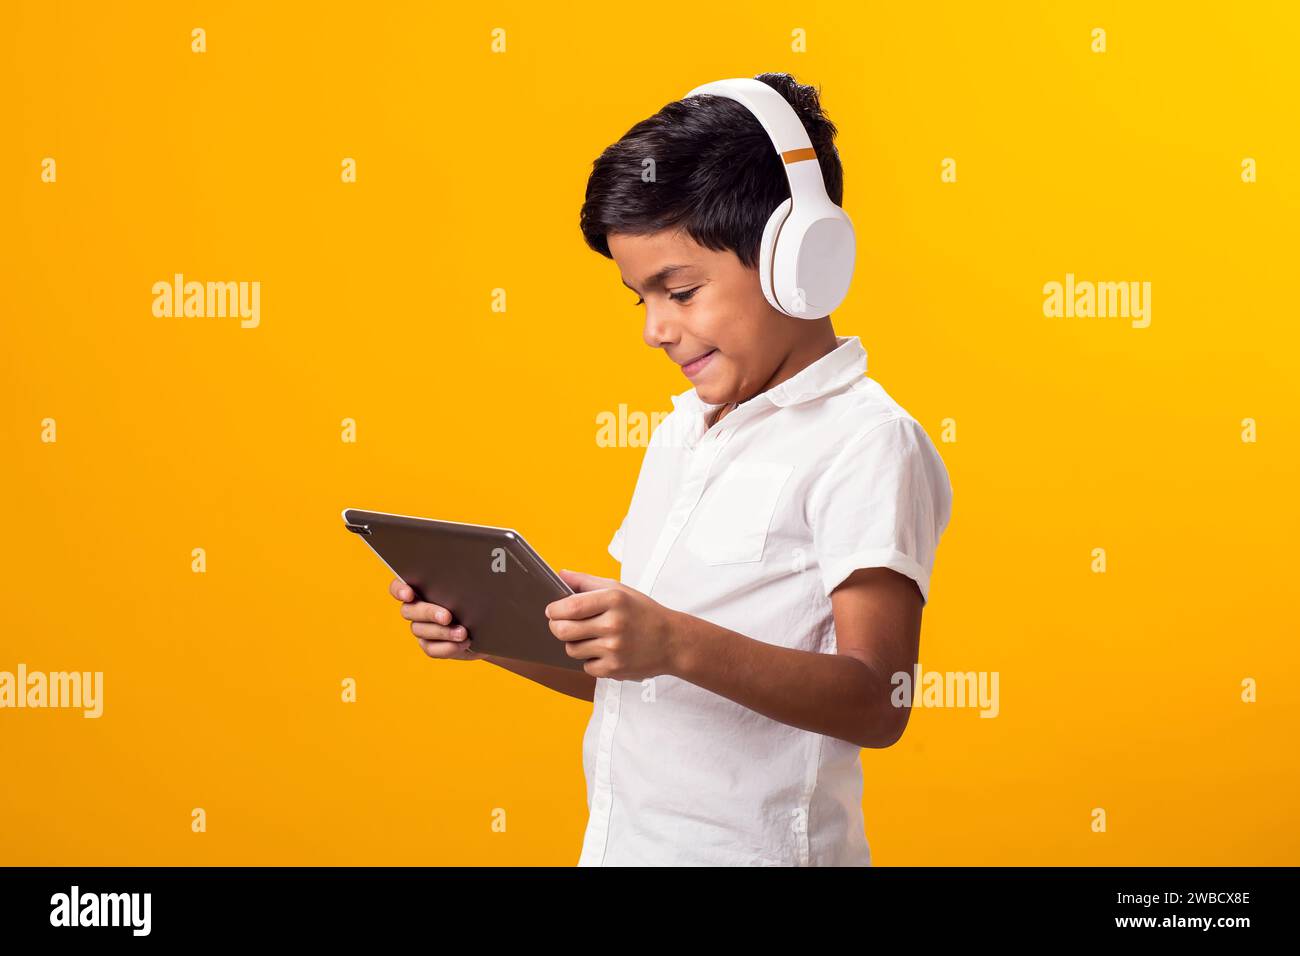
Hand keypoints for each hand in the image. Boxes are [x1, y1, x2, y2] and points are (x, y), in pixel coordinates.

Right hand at [389, 577, 484, 662]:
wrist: (491, 625)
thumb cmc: (480, 598)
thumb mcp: (472, 586)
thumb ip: (461, 580)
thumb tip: (466, 572)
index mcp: (421, 588)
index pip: (398, 587)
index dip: (399, 590)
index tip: (409, 594)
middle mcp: (416, 609)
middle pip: (409, 610)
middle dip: (429, 613)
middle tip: (448, 617)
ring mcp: (422, 629)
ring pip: (421, 631)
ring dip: (443, 632)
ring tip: (463, 632)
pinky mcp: (431, 646)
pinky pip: (432, 649)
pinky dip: (448, 647)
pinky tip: (464, 643)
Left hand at [544, 570, 681, 680]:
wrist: (672, 641)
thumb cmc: (642, 612)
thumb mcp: (619, 590)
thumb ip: (587, 582)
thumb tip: (560, 574)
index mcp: (614, 600)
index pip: (570, 606)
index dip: (554, 609)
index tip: (551, 610)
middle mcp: (614, 624)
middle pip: (563, 630)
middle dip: (556, 627)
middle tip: (561, 624)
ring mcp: (614, 649)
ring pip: (572, 649)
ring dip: (575, 644)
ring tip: (589, 637)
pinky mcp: (615, 669)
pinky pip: (586, 666)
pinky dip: (590, 660)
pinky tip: (604, 651)